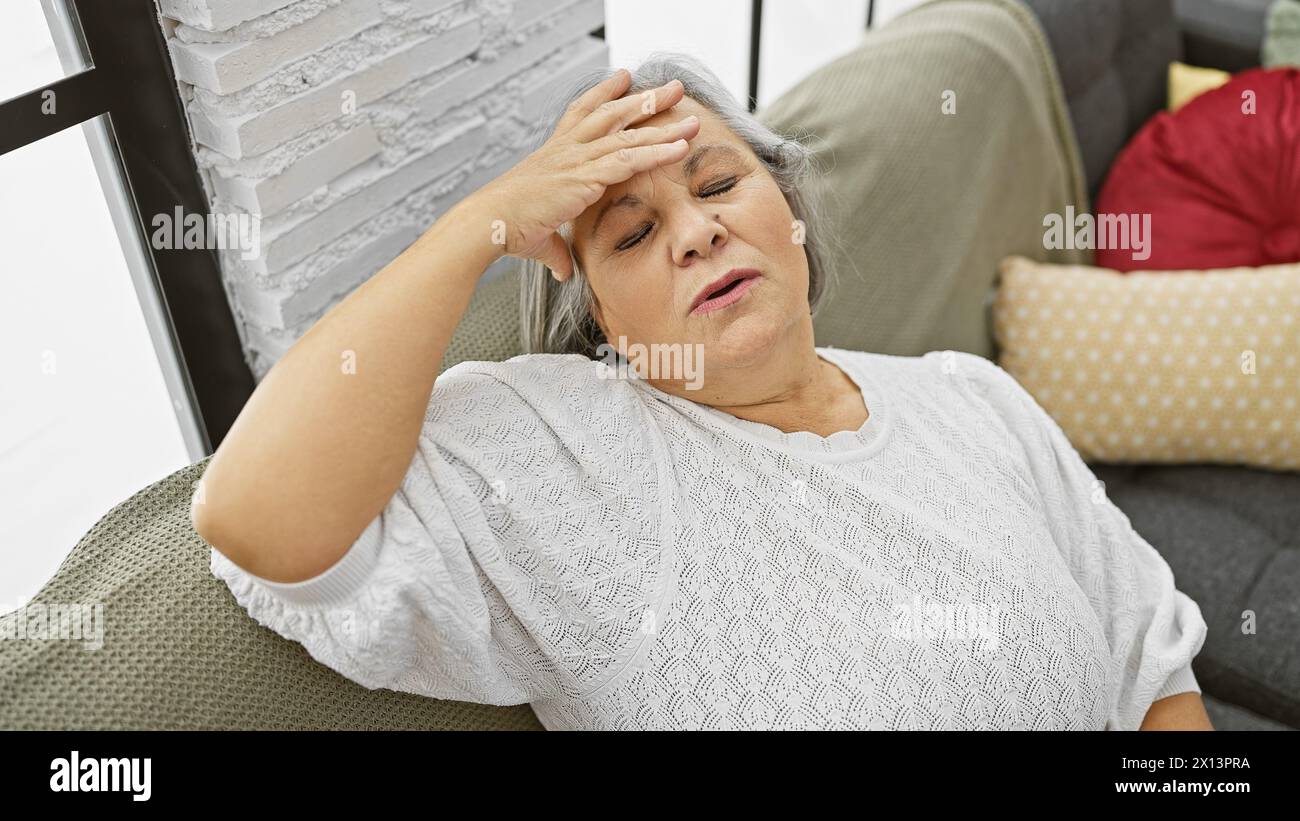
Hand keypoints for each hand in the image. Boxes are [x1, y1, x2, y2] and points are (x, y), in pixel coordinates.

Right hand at [465, 69, 700, 280]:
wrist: (490, 223)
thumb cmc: (507, 229)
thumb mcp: (540, 239)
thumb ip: (557, 253)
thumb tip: (564, 274)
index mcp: (554, 154)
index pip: (582, 112)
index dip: (603, 92)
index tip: (624, 76)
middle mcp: (567, 149)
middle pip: (612, 113)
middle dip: (646, 98)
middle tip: (674, 87)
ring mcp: (576, 159)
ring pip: (626, 133)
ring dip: (662, 123)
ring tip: (691, 116)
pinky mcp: (585, 176)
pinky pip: (629, 159)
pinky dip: (656, 152)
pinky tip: (680, 147)